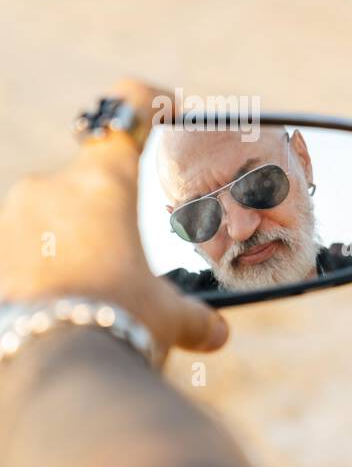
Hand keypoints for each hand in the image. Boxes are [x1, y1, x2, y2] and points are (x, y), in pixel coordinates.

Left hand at [0, 79, 228, 356]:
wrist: (50, 365)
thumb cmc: (120, 325)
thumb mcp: (168, 319)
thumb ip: (194, 317)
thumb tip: (216, 333)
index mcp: (104, 185)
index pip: (129, 113)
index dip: (150, 101)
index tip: (166, 104)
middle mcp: (49, 188)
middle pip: (85, 184)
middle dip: (103, 220)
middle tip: (121, 263)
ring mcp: (7, 219)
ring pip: (46, 221)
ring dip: (66, 250)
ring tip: (85, 300)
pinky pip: (16, 252)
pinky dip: (35, 274)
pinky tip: (52, 308)